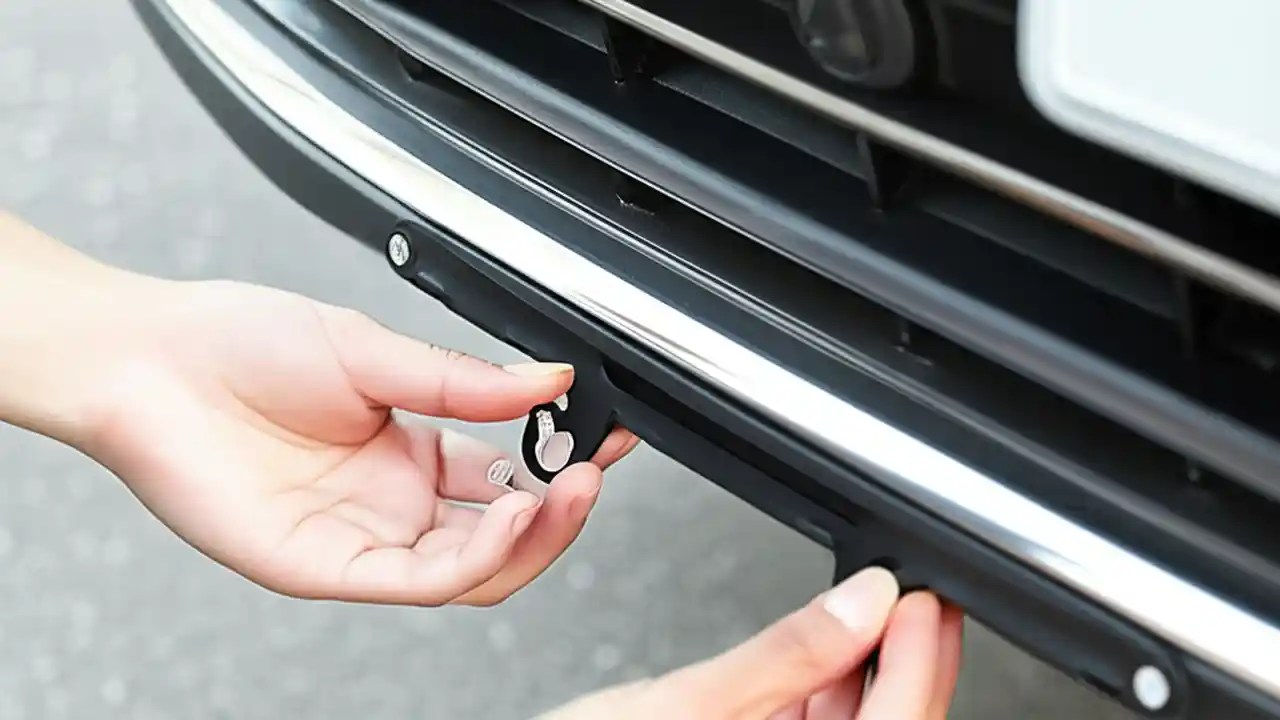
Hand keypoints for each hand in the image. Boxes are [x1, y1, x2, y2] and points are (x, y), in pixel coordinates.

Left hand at [70, 277, 637, 605]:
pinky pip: (420, 582)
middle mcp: (391, 503)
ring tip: (569, 491)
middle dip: (560, 511)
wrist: (150, 359)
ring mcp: (361, 539)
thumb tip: (550, 380)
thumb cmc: (238, 344)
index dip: (562, 465)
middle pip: (500, 537)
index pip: (507, 478)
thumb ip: (465, 380)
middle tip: (594, 472)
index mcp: (409, 451)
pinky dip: (477, 557)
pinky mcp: (325, 568)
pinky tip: (511, 514)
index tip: (609, 436)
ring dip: (532, 538)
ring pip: (472, 572)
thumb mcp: (372, 350)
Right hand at [545, 568, 962, 719]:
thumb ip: (782, 656)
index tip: (922, 601)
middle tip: (917, 598)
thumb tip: (862, 603)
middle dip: (908, 663)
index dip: (920, 664)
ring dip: (873, 677)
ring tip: (882, 614)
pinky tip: (831, 660)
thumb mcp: (681, 705)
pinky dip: (828, 695)